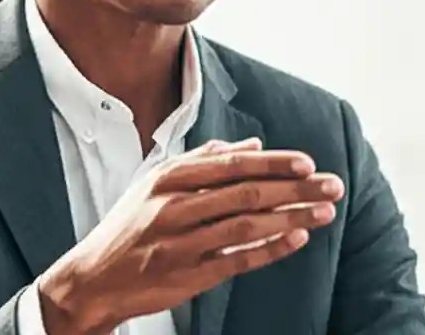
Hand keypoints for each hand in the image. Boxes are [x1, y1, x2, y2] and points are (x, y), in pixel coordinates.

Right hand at [35, 137, 344, 333]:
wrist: (92, 279)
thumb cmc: (129, 226)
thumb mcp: (155, 182)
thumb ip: (203, 160)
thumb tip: (253, 145)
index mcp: (169, 178)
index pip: (232, 165)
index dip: (274, 164)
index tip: (308, 164)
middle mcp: (174, 207)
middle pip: (246, 193)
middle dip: (295, 189)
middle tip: (333, 186)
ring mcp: (181, 243)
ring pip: (246, 226)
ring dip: (291, 218)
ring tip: (325, 213)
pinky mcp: (187, 276)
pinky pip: (236, 260)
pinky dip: (269, 249)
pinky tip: (297, 240)